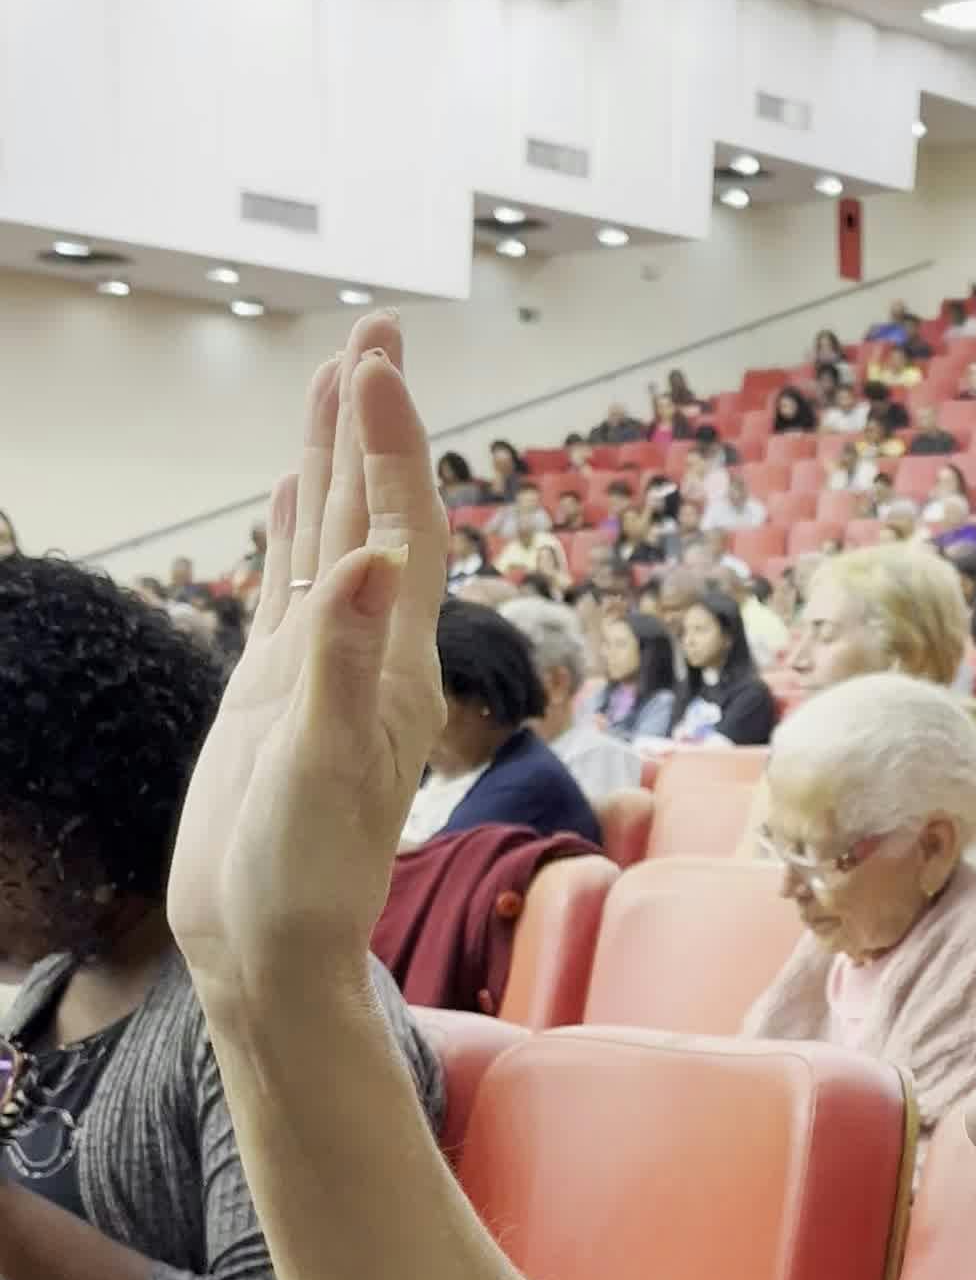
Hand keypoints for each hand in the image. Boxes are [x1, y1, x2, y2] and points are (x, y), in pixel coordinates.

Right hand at [167, 314, 448, 1025]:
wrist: (268, 953)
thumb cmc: (302, 881)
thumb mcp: (324, 771)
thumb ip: (345, 667)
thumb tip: (373, 564)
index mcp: (395, 665)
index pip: (403, 530)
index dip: (393, 448)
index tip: (377, 364)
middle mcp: (369, 652)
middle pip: (376, 512)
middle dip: (374, 421)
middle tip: (376, 327)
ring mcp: (322, 666)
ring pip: (330, 535)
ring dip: (334, 457)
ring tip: (337, 375)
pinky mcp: (276, 690)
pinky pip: (289, 586)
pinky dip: (293, 529)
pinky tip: (288, 491)